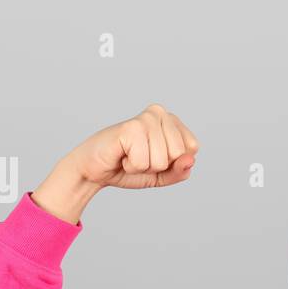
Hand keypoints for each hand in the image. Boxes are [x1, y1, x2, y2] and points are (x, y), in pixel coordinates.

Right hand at [32, 104, 200, 222]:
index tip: (153, 156)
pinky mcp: (130, 128)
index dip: (174, 162)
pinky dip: (131, 166)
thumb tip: (189, 159)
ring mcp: (144, 118)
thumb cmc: (127, 168)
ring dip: (144, 166)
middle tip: (139, 156)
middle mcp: (159, 113)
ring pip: (162, 160)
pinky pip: (143, 162)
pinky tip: (121, 155)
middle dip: (159, 165)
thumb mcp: (161, 175)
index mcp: (171, 120)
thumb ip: (180, 170)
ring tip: (129, 155)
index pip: (192, 148)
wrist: (95, 171)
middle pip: (179, 154)